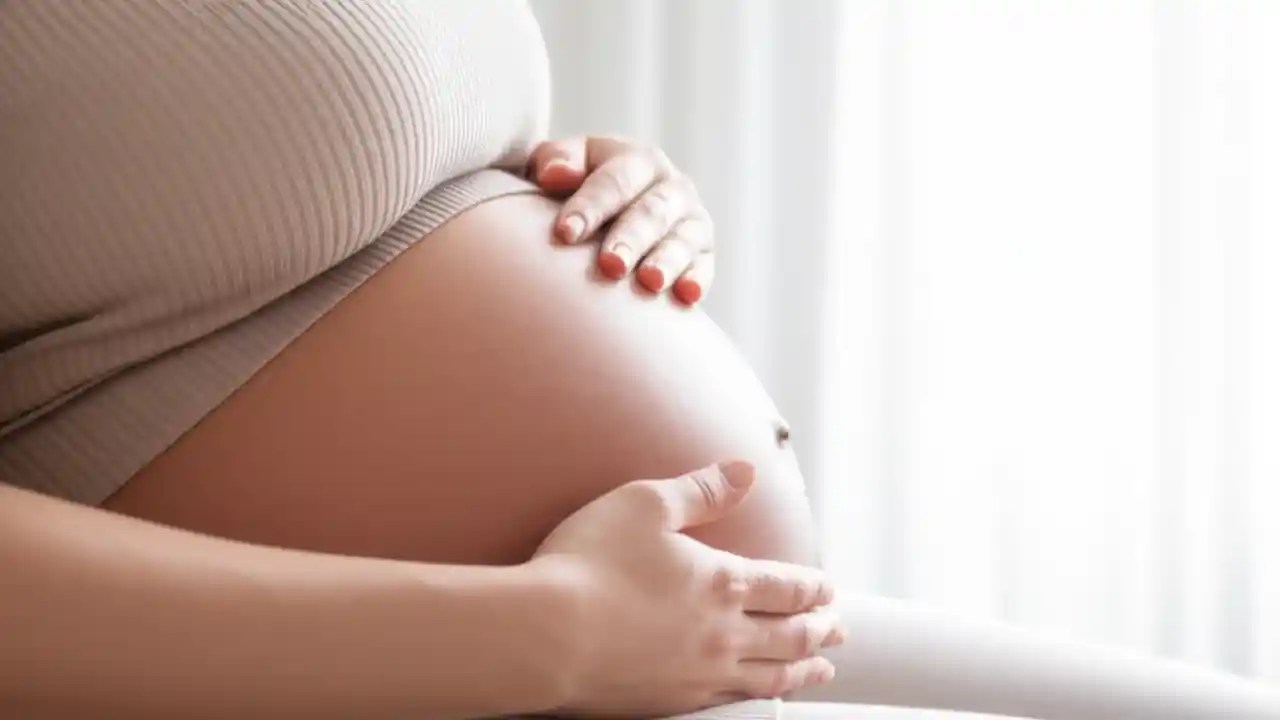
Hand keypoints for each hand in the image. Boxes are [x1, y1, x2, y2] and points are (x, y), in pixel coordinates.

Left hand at [527, 136, 714, 305]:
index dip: (591, 206)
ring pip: (683, 239)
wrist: (607, 213)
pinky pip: (704, 266)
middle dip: (631, 238)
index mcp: (638, 160)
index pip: (615, 181)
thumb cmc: (575, 189)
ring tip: (649, 282)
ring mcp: (691, 220)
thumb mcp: (558, 165)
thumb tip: (556, 174)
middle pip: (653, 211)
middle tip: (610, 265)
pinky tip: (686, 295)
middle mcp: (671, 187)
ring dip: (666, 260)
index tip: (566, 233)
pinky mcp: (703, 253)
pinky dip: (697, 280)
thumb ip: (553, 161)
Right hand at [532, 461, 844, 716]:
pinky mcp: (671, 702)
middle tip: (840, 631)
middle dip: (820, 631)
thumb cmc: (590, 562)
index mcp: (723, 582)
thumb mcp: (645, 504)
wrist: (547, 635)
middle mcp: (723, 633)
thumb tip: (746, 471)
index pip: (786, 587)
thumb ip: (700, 489)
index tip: (828, 590)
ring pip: (770, 676)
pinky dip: (761, 699)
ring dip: (802, 671)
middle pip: (789, 635)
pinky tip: (760, 698)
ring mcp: (700, 674)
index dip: (813, 588)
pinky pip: (734, 704)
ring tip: (822, 672)